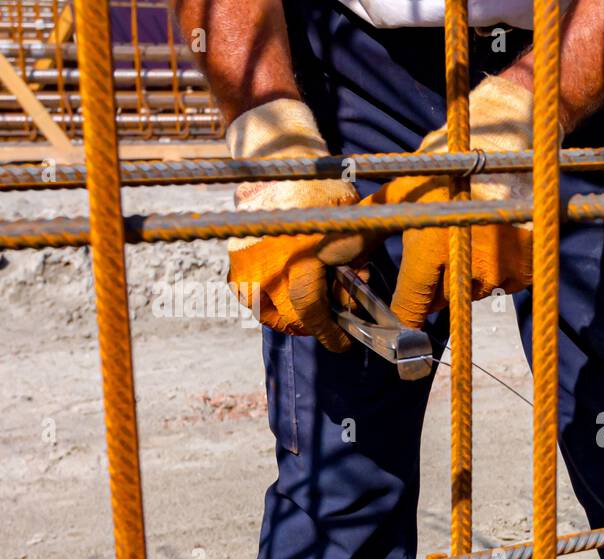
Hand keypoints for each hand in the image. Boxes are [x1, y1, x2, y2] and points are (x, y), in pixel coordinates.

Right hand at [224, 99, 357, 351]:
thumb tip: (366, 298)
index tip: (344, 345)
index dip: (330, 333)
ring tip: (312, 310)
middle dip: (315, 326)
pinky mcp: (234, 260)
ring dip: (292, 318)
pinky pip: (251, 298)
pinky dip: (270, 304)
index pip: (311, 310)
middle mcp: (268, 262)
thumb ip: (359, 259)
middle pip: (291, 318)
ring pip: (269, 312)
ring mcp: (245, 262)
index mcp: (301, 254)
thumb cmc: (324, 192)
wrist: (279, 164)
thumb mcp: (355, 221)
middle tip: (332, 324)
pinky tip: (289, 296)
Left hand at [316, 75, 534, 329]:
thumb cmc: (441, 169)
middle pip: (442, 303)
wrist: (497, 148)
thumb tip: (331, 256)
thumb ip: (365, 230)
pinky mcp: (525, 268)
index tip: (401, 317)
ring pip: (472, 295)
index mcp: (431, 250)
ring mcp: (500, 269)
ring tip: (467, 241)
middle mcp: (467, 265)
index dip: (404, 315)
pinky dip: (496, 273)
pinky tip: (491, 242)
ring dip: (466, 280)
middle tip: (439, 253)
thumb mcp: (397, 194)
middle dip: (436, 287)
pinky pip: (502, 287)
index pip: (413, 307)